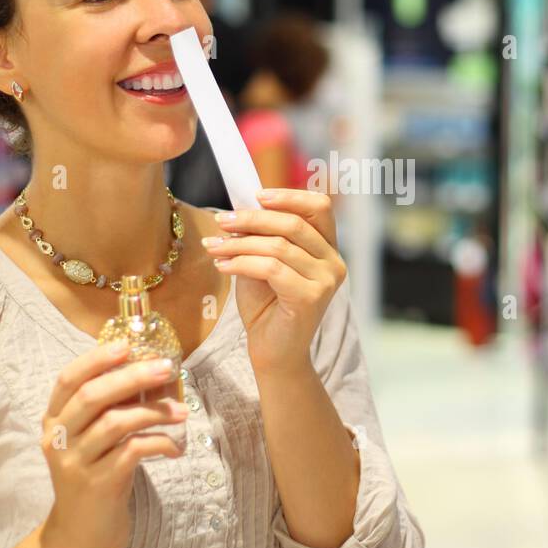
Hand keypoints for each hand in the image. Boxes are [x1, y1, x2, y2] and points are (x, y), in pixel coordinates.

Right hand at [40, 343, 188, 547]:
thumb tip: (149, 368)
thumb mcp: (93, 439)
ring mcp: (75, 463)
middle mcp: (58, 439)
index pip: (68, 380)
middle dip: (133, 377)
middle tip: (167, 368)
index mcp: (54, 420)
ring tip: (182, 412)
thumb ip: (109, 408)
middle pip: (93, 397)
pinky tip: (176, 447)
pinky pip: (132, 452)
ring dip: (155, 412)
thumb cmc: (95, 474)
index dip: (96, 359)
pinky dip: (159, 443)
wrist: (82, 534)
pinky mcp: (98, 485)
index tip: (127, 345)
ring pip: (115, 423)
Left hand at [202, 188, 347, 374]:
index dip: (290, 196)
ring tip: (213, 245)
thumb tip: (240, 209)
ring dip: (239, 243)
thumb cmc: (267, 306)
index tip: (256, 195)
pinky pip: (271, 268)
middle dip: (253, 219)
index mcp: (327, 248)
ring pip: (279, 246)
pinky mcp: (311, 297)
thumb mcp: (263, 262)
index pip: (320, 207)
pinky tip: (222, 265)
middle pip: (294, 223)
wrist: (272, 352)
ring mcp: (326, 281)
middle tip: (222, 220)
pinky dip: (241, 263)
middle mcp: (334, 262)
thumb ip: (262, 237)